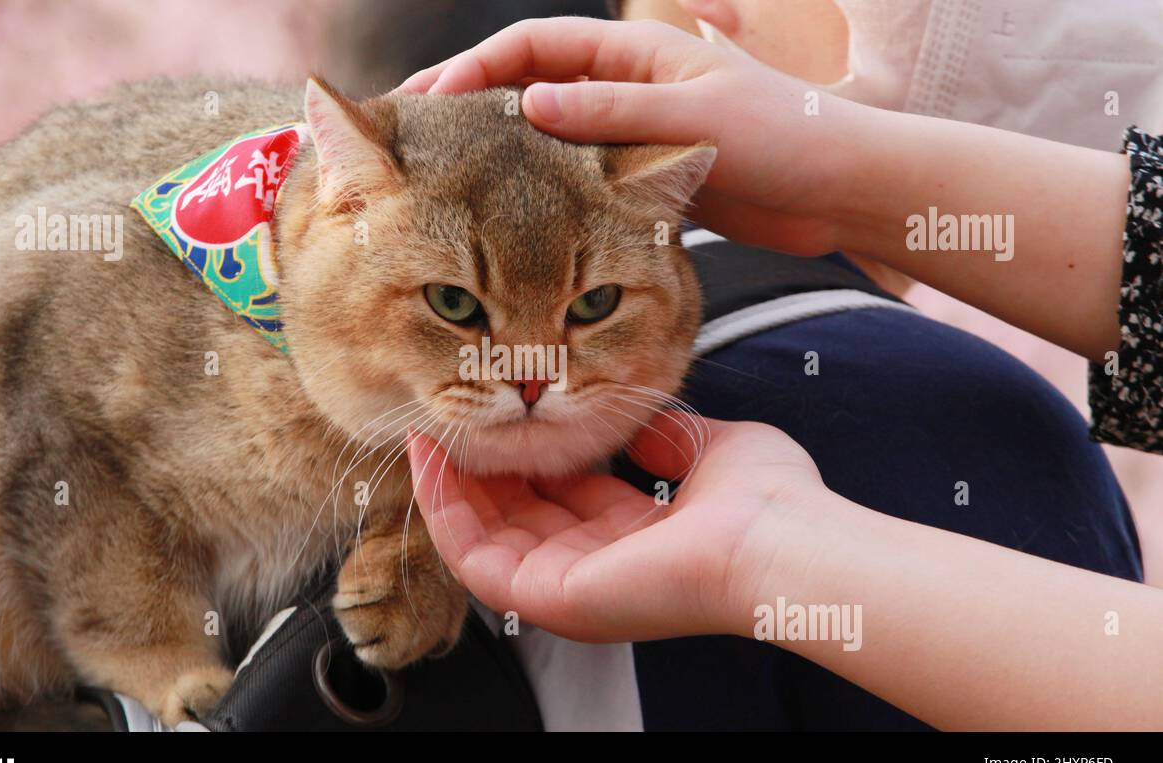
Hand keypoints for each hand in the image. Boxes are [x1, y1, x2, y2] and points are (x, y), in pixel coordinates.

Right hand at [397, 16, 873, 256]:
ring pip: (551, 139)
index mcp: (637, 52)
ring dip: (503, 157)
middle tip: (418, 139)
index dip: (479, 66)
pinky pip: (581, 180)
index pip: (538, 45)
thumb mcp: (691, 118)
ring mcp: (634, 134)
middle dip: (474, 108)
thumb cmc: (784, 138)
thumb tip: (528, 106)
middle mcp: (629, 87)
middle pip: (533, 88)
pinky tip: (512, 221)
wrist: (841, 192)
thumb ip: (612, 114)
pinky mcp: (646, 179)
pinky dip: (545, 194)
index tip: (431, 99)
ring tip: (448, 185)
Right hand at [406, 414, 824, 641]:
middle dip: (478, 469)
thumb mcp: (706, 449)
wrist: (779, 540)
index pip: (559, 501)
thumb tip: (639, 420)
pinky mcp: (545, 596)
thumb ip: (665, 436)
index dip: (526, 457)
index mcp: (631, 537)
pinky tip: (432, 459)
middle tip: (450, 418)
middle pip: (514, 520)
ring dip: (448, 486)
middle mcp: (592, 569)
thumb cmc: (764, 502)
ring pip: (482, 539)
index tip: (500, 413)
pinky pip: (471, 556)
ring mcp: (565, 589)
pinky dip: (443, 507)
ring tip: (428, 434)